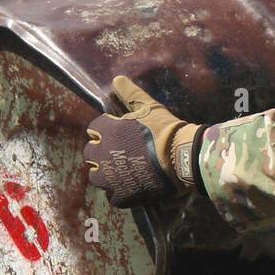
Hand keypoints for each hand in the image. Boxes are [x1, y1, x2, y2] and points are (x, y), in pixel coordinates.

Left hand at [85, 76, 202, 208]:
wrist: (183, 157)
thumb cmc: (165, 130)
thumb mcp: (149, 107)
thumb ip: (130, 94)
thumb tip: (116, 79)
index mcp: (105, 131)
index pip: (94, 129)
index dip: (106, 131)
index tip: (119, 135)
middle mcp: (102, 155)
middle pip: (90, 154)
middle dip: (102, 153)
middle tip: (122, 153)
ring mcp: (110, 178)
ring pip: (97, 177)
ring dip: (107, 174)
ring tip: (124, 172)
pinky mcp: (121, 195)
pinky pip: (112, 195)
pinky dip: (120, 191)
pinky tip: (132, 186)